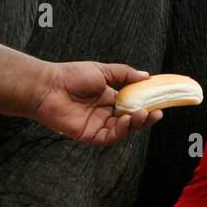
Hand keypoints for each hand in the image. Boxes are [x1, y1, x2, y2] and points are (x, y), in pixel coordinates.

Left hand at [32, 61, 162, 145]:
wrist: (47, 86)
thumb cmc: (71, 76)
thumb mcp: (102, 70)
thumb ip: (125, 74)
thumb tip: (147, 75)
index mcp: (110, 98)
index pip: (133, 104)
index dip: (146, 104)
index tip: (159, 101)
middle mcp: (106, 113)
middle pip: (131, 119)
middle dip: (145, 117)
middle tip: (157, 112)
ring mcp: (98, 124)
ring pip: (123, 129)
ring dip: (136, 123)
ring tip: (142, 114)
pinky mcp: (89, 134)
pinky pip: (110, 137)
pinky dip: (121, 131)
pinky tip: (126, 120)